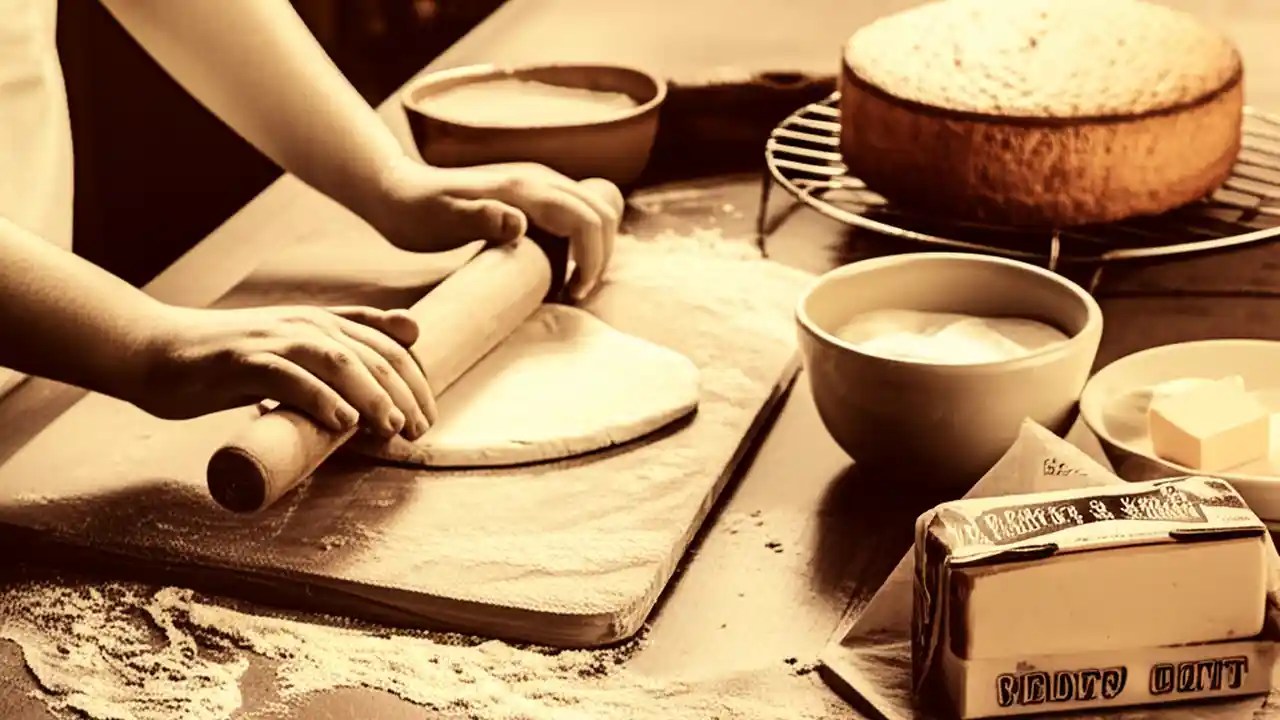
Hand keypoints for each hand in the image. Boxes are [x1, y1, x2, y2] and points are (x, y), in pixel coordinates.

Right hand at [130, 304, 436, 437]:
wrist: (154, 351)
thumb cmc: (225, 361)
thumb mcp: (289, 353)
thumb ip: (334, 355)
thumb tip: (389, 364)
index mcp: (321, 322)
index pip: (386, 343)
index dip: (416, 378)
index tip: (428, 415)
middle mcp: (304, 324)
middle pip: (373, 354)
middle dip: (405, 393)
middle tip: (420, 431)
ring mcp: (273, 340)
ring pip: (340, 362)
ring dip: (374, 396)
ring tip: (394, 428)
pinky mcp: (242, 362)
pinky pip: (290, 378)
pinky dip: (321, 399)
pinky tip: (344, 423)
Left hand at [364, 158, 624, 300]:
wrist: (397, 190)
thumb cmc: (416, 213)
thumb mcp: (442, 221)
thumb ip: (479, 218)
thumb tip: (520, 224)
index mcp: (524, 188)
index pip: (586, 219)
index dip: (591, 259)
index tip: (571, 295)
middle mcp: (538, 178)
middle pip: (599, 212)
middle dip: (598, 256)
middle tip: (574, 294)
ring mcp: (537, 182)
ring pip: (593, 209)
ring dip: (593, 247)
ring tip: (571, 284)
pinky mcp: (532, 192)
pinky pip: (575, 212)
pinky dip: (580, 239)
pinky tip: (559, 266)